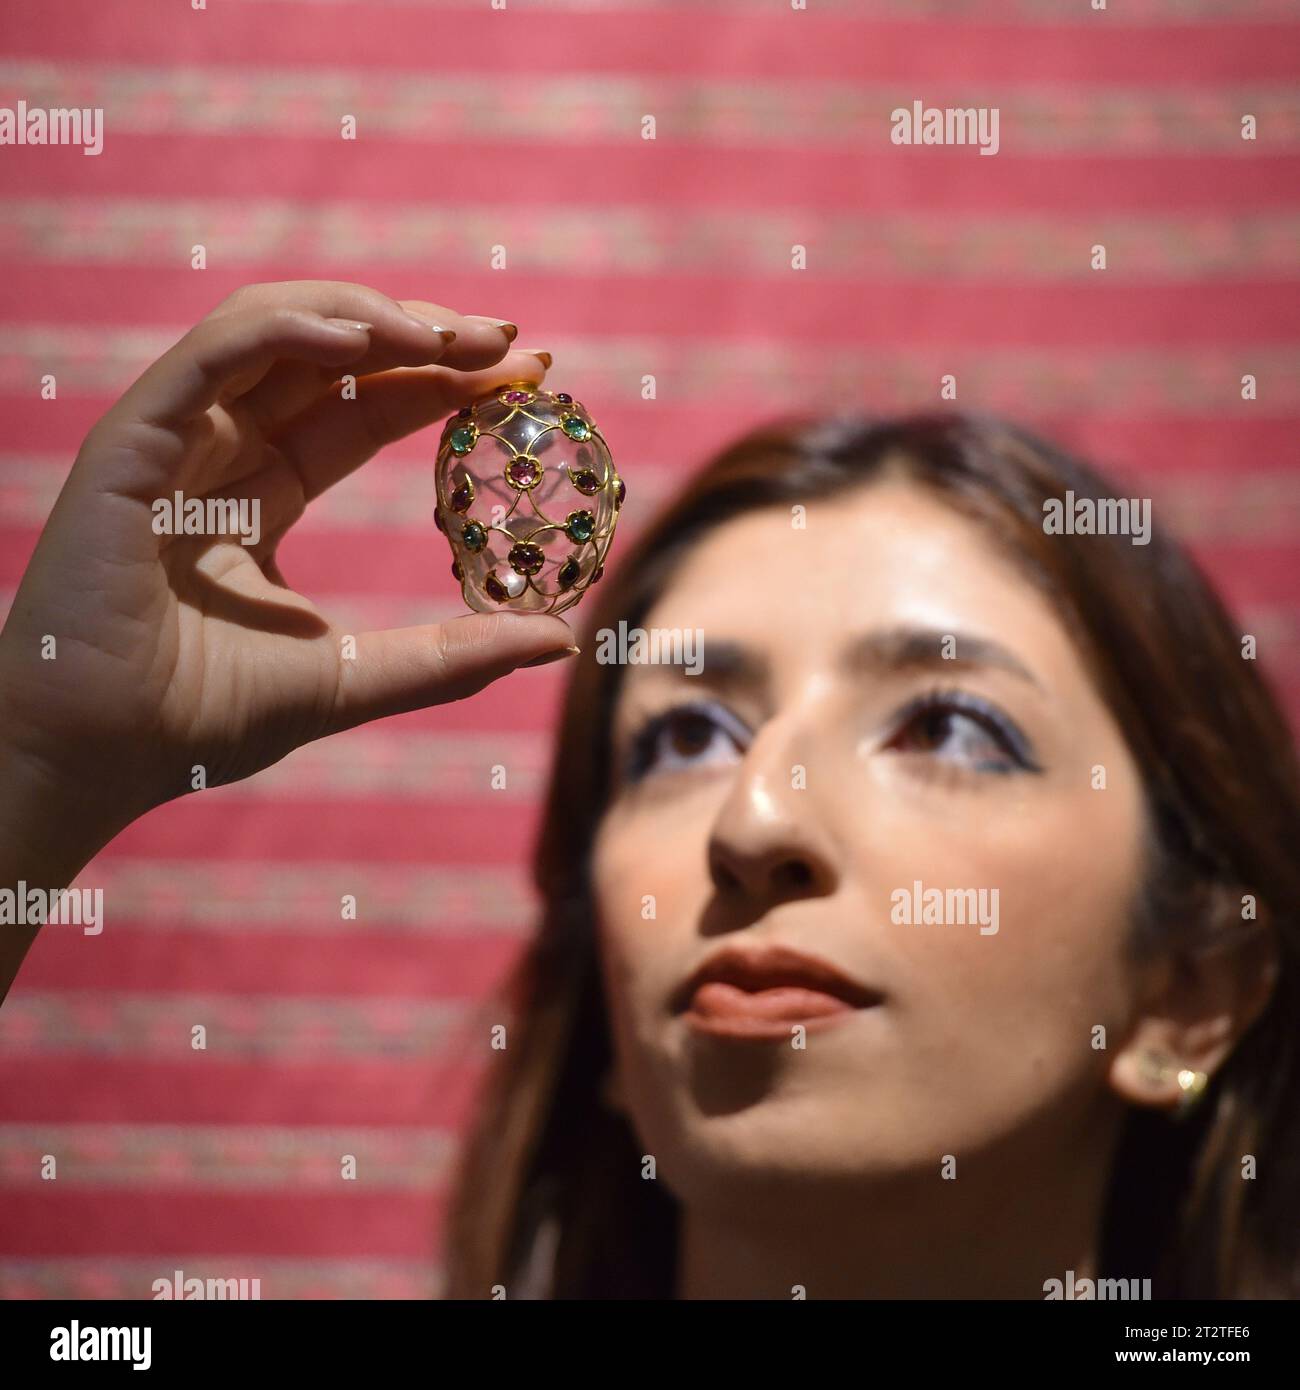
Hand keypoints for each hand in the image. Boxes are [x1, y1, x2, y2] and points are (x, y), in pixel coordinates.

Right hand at [0, 280, 576, 844]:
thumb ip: (451, 655)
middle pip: (333, 358)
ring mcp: (173, 438)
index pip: (367, 411)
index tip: (527, 374)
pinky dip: (289, 330)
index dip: (444, 384)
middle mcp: (222, 451)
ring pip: (274, 331)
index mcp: (265, 493)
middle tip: (512, 339)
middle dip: (425, 335)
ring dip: (369, 316)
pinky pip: (213, 354)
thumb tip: (562, 636)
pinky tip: (370, 339)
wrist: (94, 759)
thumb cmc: (201, 723)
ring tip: (455, 335)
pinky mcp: (130, 441)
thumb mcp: (354, 677)